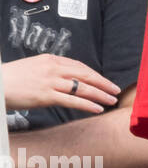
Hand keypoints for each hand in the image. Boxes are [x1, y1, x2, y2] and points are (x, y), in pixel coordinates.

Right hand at [1, 54, 120, 112]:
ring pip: (82, 87)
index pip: (80, 66)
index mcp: (51, 59)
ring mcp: (50, 82)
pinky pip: (72, 100)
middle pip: (86, 75)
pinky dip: (87, 104)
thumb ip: (50, 71)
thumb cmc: (12, 78)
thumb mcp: (33, 68)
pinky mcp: (45, 95)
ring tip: (111, 100)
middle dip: (103, 83)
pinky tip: (97, 108)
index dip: (95, 75)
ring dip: (100, 94)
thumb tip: (65, 79)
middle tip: (116, 90)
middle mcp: (53, 68)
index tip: (104, 81)